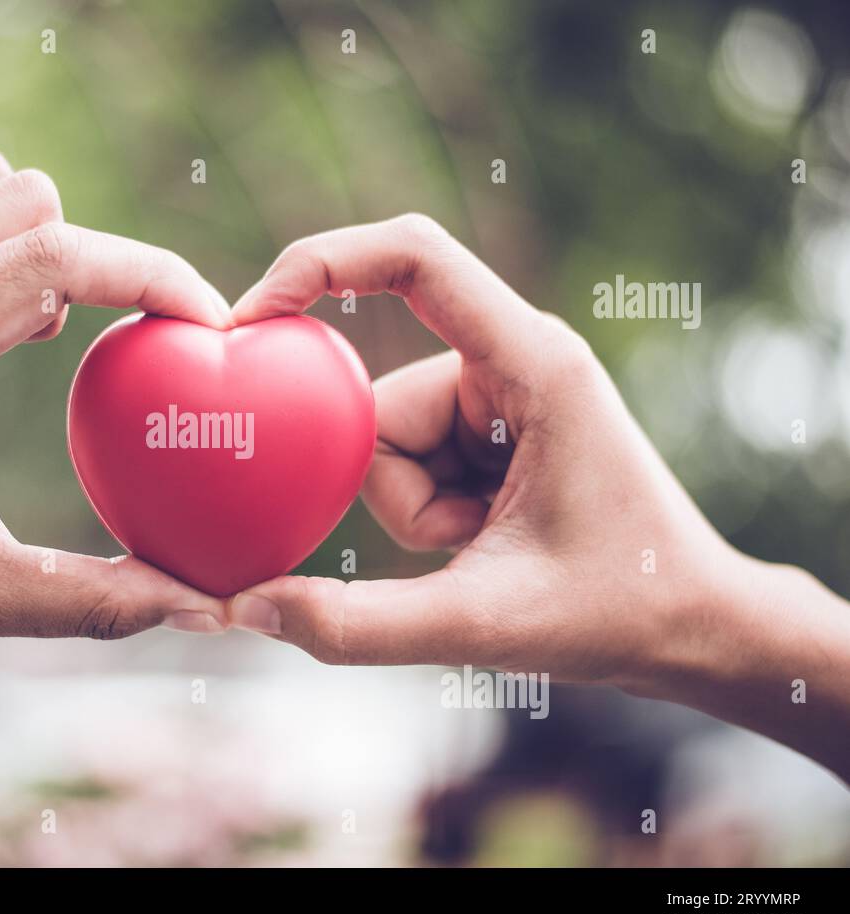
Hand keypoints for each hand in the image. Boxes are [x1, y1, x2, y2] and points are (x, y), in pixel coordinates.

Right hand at [225, 215, 849, 778]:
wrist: (694, 627)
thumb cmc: (619, 611)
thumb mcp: (481, 624)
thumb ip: (357, 625)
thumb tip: (245, 608)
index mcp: (534, 362)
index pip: (414, 258)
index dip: (320, 262)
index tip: (251, 317)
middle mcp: (514, 358)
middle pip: (378, 400)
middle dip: (396, 493)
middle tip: (465, 545)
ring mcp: (499, 392)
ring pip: (386, 439)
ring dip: (415, 511)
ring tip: (485, 547)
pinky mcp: (489, 427)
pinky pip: (408, 459)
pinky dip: (426, 512)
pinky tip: (484, 540)